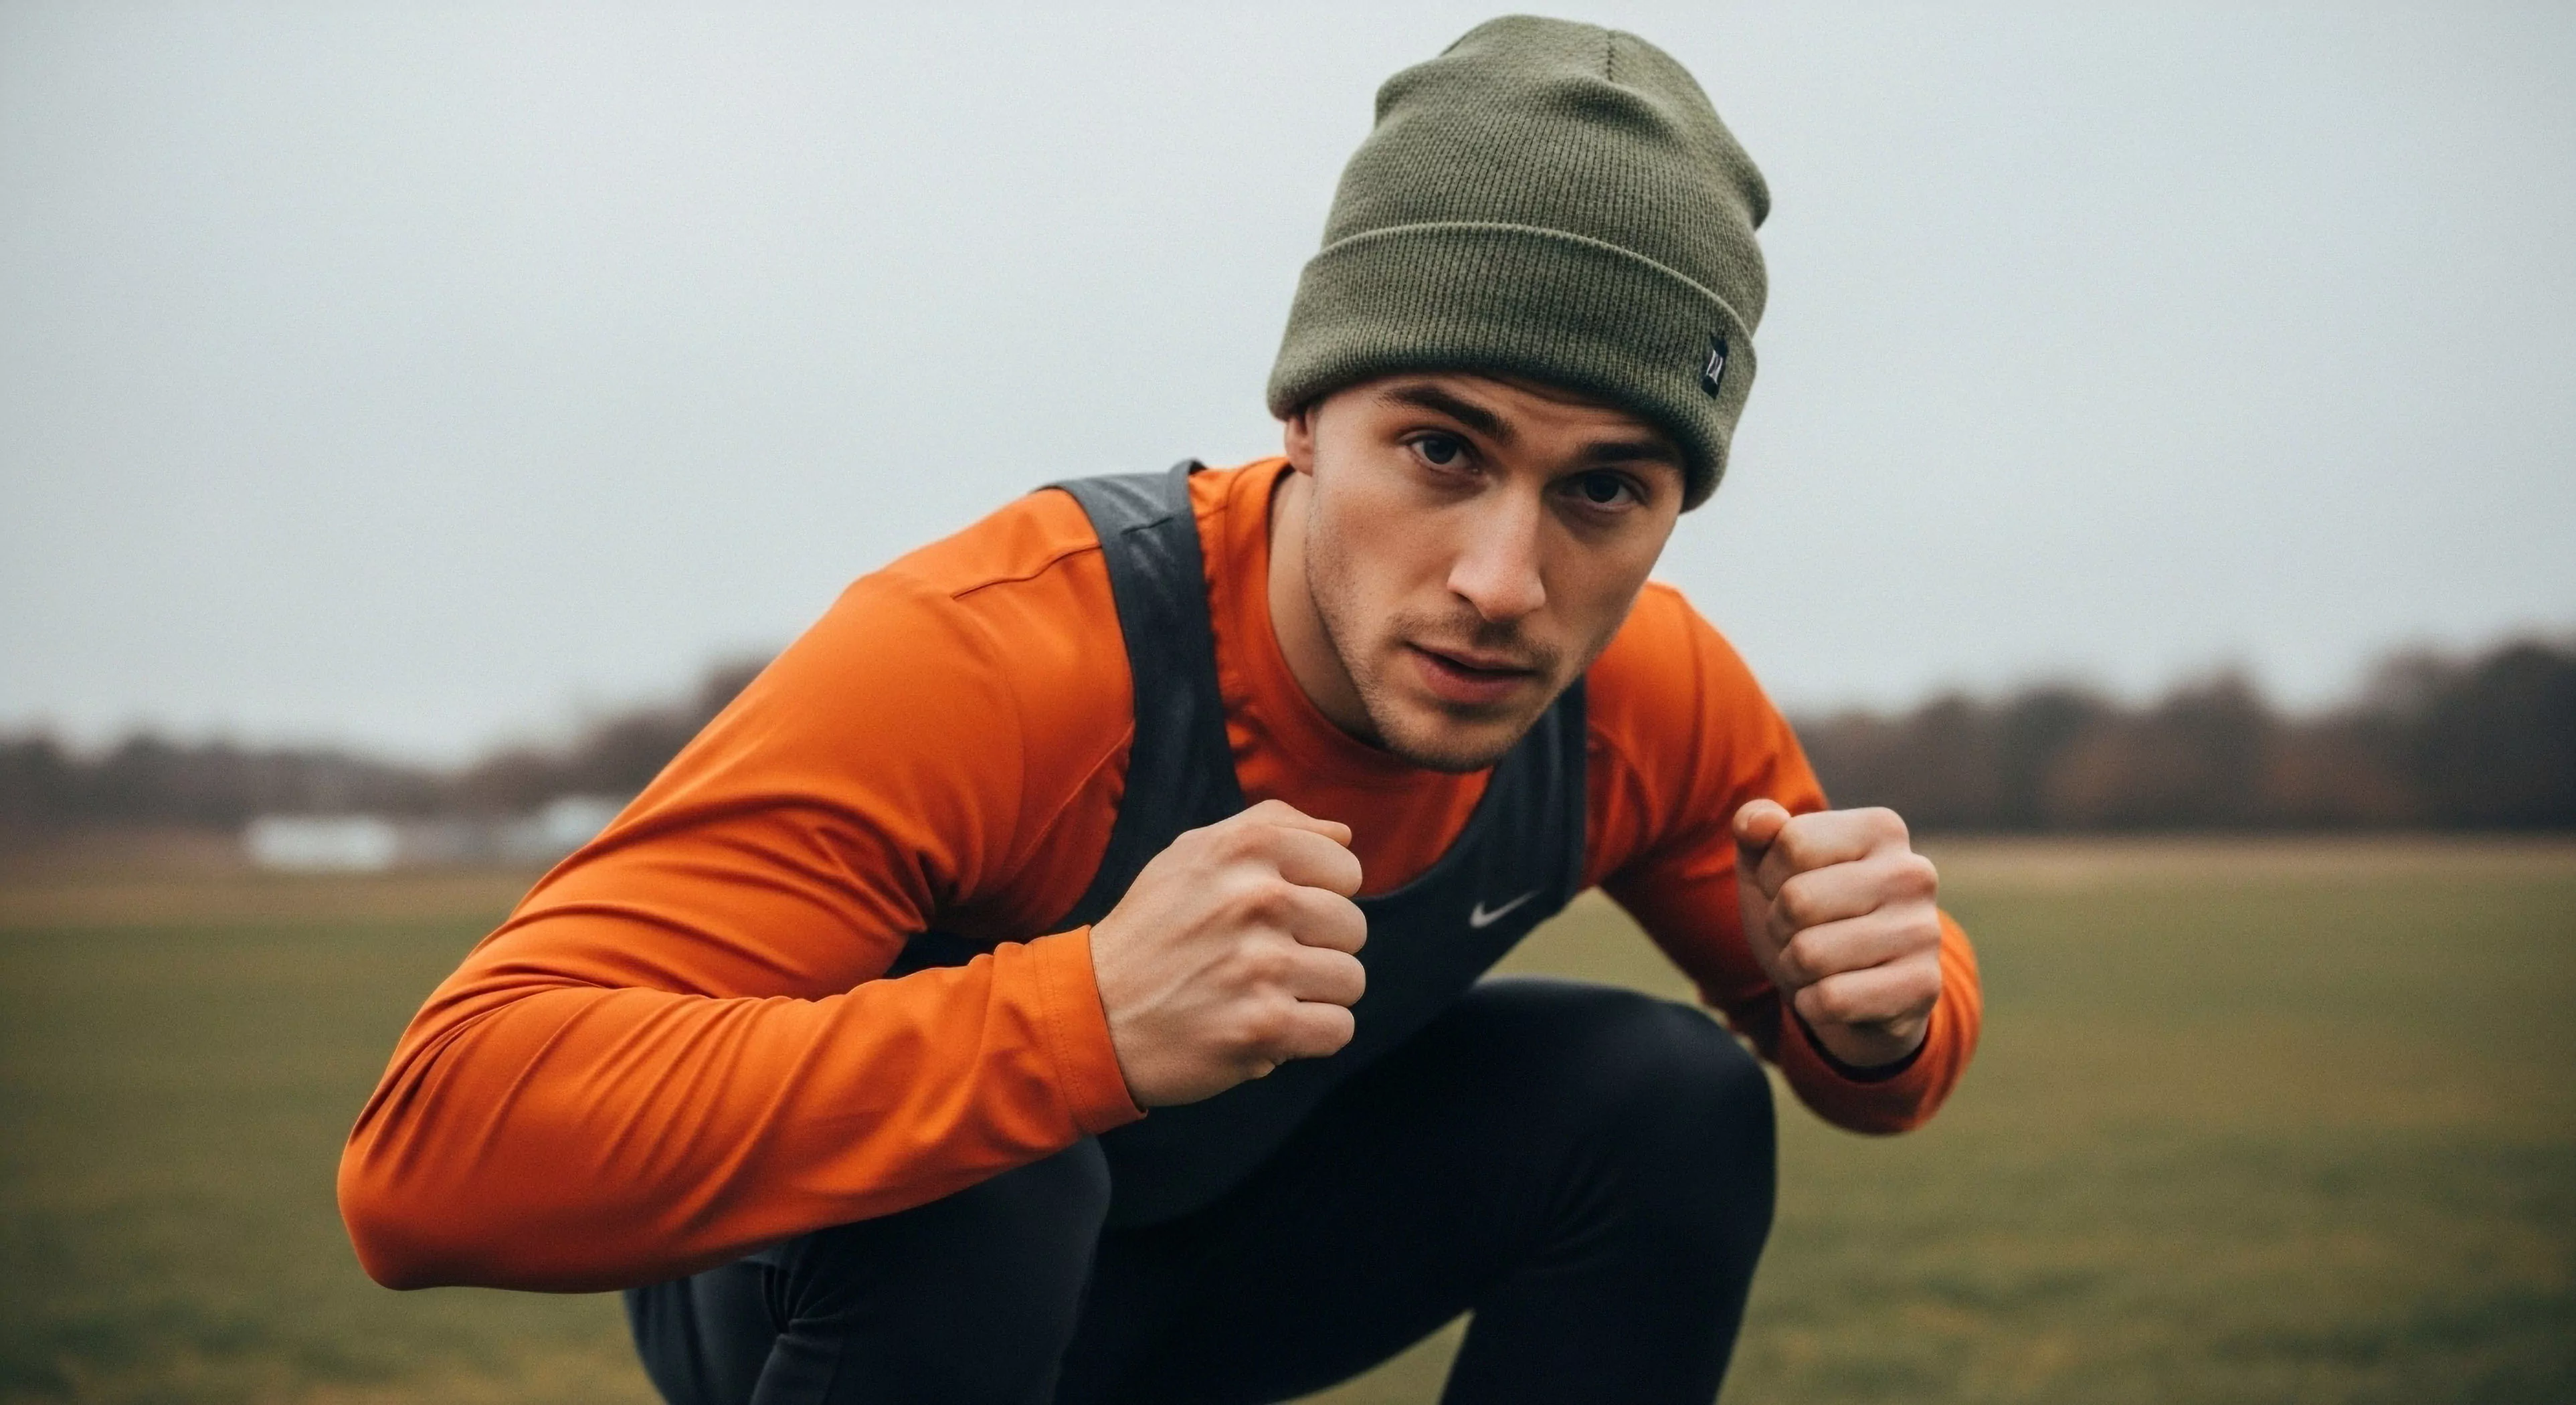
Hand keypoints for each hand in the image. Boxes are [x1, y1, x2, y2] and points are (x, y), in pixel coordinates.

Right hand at [1090, 799, 1367, 1106]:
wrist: (1092, 1013)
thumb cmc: (1151, 931)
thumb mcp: (1191, 853)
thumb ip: (1270, 826)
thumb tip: (1344, 836)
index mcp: (1245, 849)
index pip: (1346, 869)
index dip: (1320, 896)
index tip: (1278, 917)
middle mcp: (1257, 899)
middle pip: (1353, 927)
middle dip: (1318, 949)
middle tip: (1265, 961)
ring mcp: (1261, 965)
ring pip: (1350, 980)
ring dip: (1314, 995)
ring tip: (1264, 994)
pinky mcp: (1264, 1026)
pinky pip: (1337, 1029)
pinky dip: (1309, 1036)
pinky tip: (1269, 1027)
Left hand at [1732, 799, 1942, 1071]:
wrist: (1853, 993)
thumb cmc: (1807, 916)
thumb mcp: (1769, 865)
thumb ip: (1753, 826)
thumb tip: (1760, 822)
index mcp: (1882, 829)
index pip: (1792, 844)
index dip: (1770, 877)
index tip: (1789, 889)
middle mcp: (1913, 873)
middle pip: (1797, 900)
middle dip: (1780, 926)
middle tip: (1802, 933)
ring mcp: (1924, 931)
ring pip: (1809, 954)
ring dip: (1794, 968)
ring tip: (1819, 964)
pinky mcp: (1923, 987)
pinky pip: (1832, 1000)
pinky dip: (1813, 1004)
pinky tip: (1835, 996)